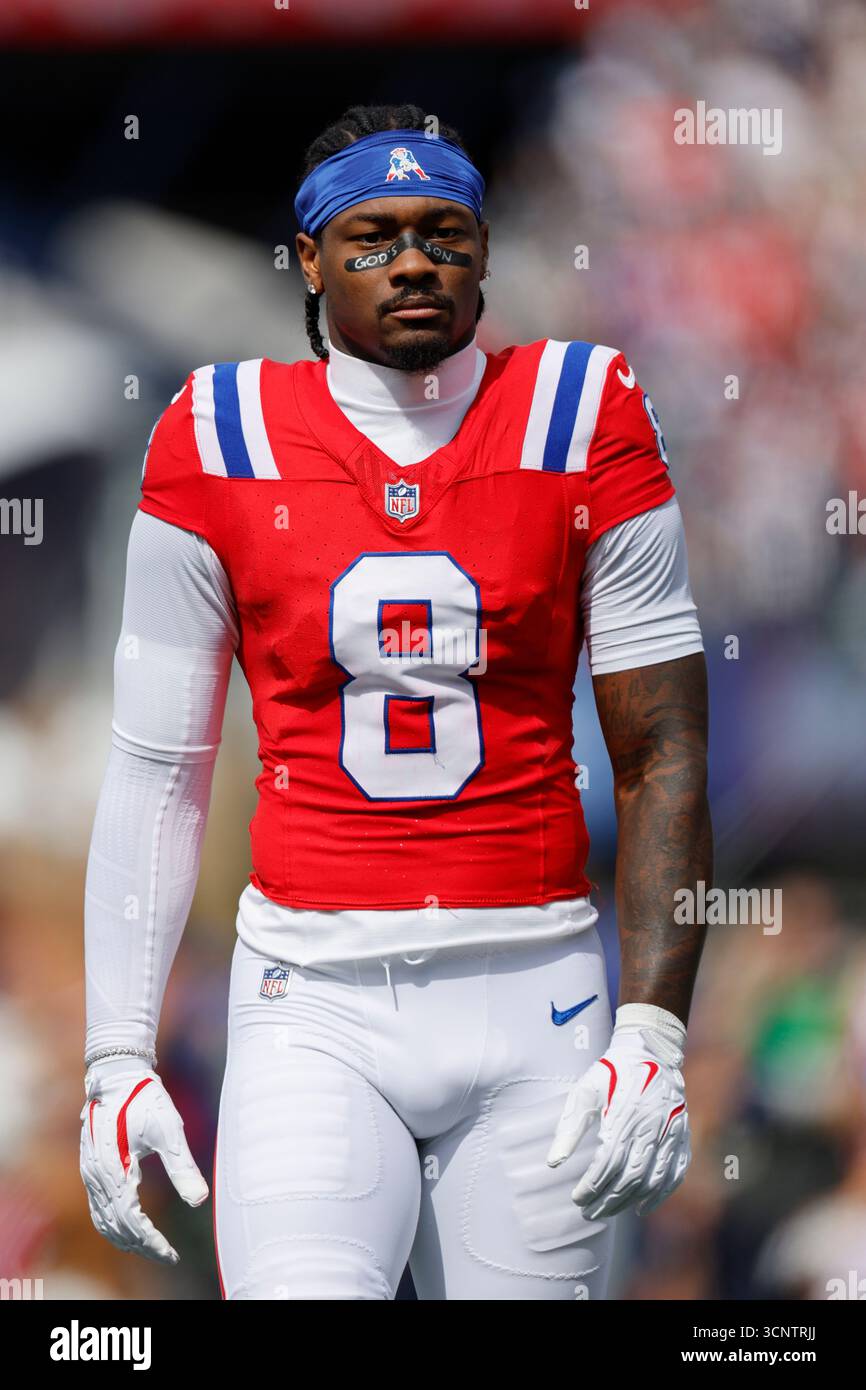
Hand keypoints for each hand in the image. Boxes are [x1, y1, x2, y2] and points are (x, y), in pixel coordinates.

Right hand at [79, 1057, 208, 1262]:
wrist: (118, 1075)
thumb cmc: (145, 1099)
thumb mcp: (170, 1130)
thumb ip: (183, 1168)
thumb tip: (200, 1200)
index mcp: (114, 1168)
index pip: (130, 1220)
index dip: (150, 1242)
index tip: (171, 1254)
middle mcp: (96, 1175)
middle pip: (115, 1226)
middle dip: (141, 1245)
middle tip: (168, 1255)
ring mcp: (89, 1173)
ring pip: (103, 1221)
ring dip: (126, 1239)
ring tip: (153, 1248)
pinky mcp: (90, 1169)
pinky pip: (98, 1208)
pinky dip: (113, 1226)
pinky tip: (133, 1230)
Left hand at [546, 1011, 689, 1218]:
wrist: (651, 1051)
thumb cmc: (611, 1072)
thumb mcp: (585, 1091)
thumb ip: (570, 1127)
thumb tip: (553, 1163)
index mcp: (624, 1113)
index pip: (607, 1162)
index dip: (592, 1186)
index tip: (577, 1198)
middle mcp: (651, 1125)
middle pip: (630, 1176)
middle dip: (608, 1200)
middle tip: (589, 1213)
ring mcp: (670, 1132)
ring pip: (652, 1179)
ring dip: (629, 1201)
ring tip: (608, 1212)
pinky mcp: (681, 1135)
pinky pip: (675, 1172)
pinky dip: (660, 1195)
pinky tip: (642, 1207)